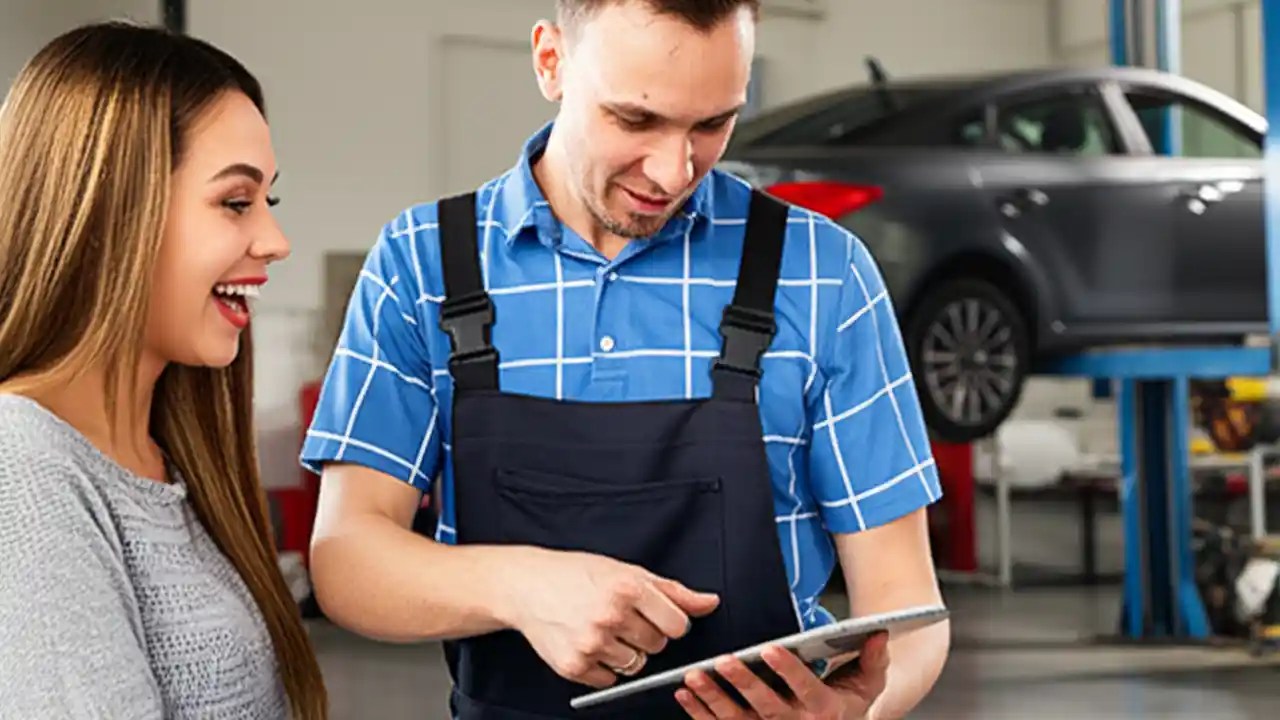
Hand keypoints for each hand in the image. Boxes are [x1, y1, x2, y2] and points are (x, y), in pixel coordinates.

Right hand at [497, 546, 720, 687]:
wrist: (527, 585)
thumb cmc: (578, 574)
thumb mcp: (627, 572)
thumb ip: (672, 591)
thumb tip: (710, 603)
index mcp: (629, 588)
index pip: (678, 625)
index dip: (668, 621)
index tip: (652, 614)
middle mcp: (611, 615)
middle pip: (658, 645)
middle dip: (645, 633)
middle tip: (621, 617)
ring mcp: (592, 643)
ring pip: (635, 664)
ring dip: (624, 651)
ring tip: (602, 628)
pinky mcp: (574, 665)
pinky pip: (608, 680)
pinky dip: (602, 666)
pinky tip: (587, 642)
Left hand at [675, 632, 889, 719]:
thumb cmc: (848, 706)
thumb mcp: (868, 685)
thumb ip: (873, 659)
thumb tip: (879, 633)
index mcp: (824, 709)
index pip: (805, 688)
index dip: (787, 670)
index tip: (770, 649)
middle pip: (766, 706)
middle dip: (743, 683)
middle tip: (724, 661)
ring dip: (713, 700)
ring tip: (695, 678)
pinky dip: (701, 714)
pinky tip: (686, 697)